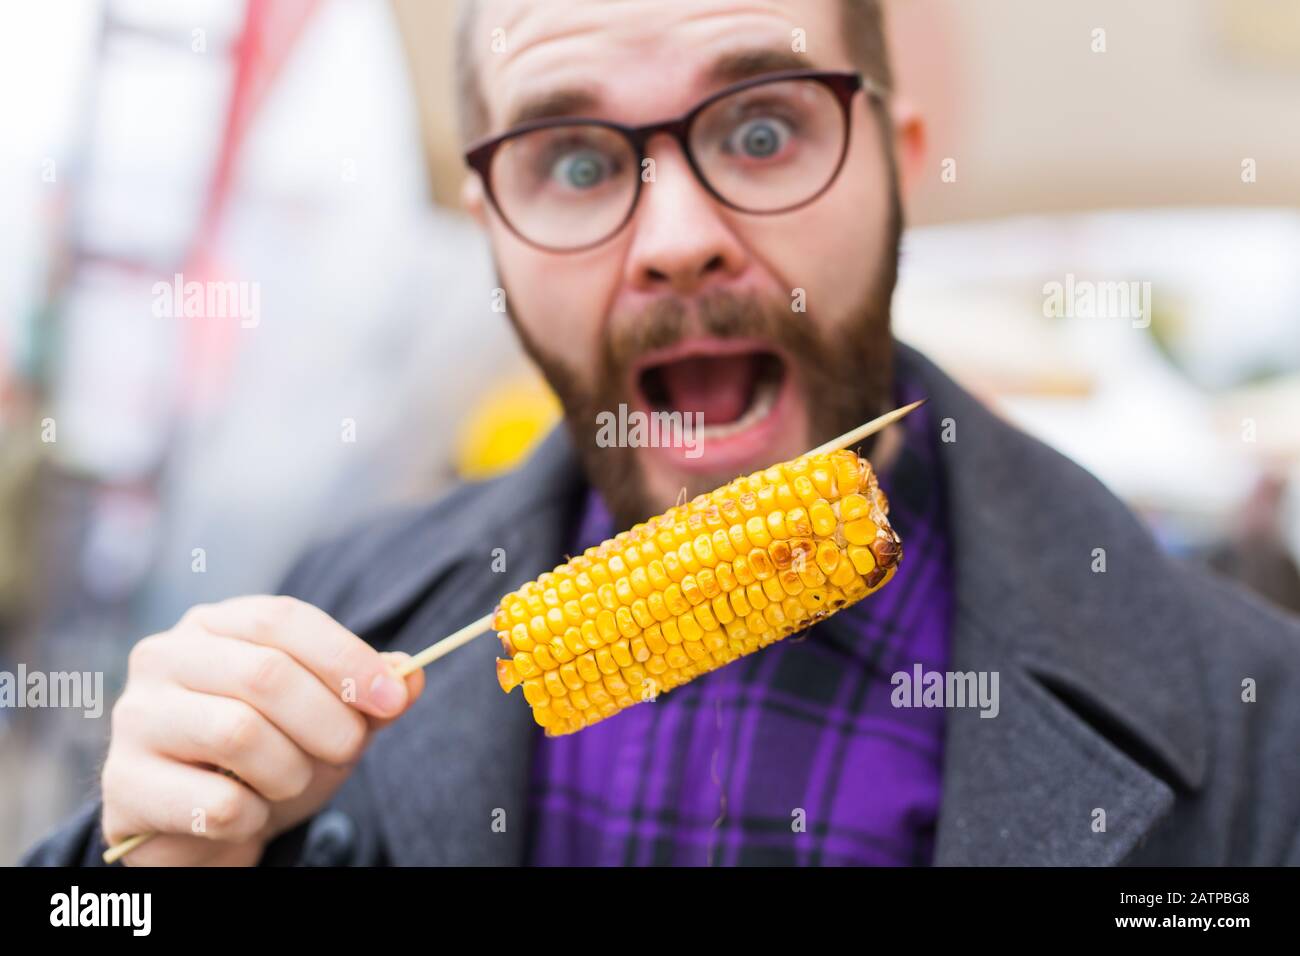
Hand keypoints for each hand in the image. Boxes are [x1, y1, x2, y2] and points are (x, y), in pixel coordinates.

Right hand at [101, 595, 424, 864]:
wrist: (199, 829)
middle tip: (348, 751)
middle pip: (265, 673)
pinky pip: (217, 802)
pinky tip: (246, 814)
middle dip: (327, 721)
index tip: (391, 700)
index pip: (281, 619)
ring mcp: (136, 717)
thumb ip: (369, 693)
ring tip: (289, 782)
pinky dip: (253, 816)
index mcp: (215, 624)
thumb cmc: (266, 757)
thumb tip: (411, 674)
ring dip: (290, 771)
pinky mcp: (123, 784)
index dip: (344, 657)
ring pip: (239, 734)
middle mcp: (164, 656)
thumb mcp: (326, 719)